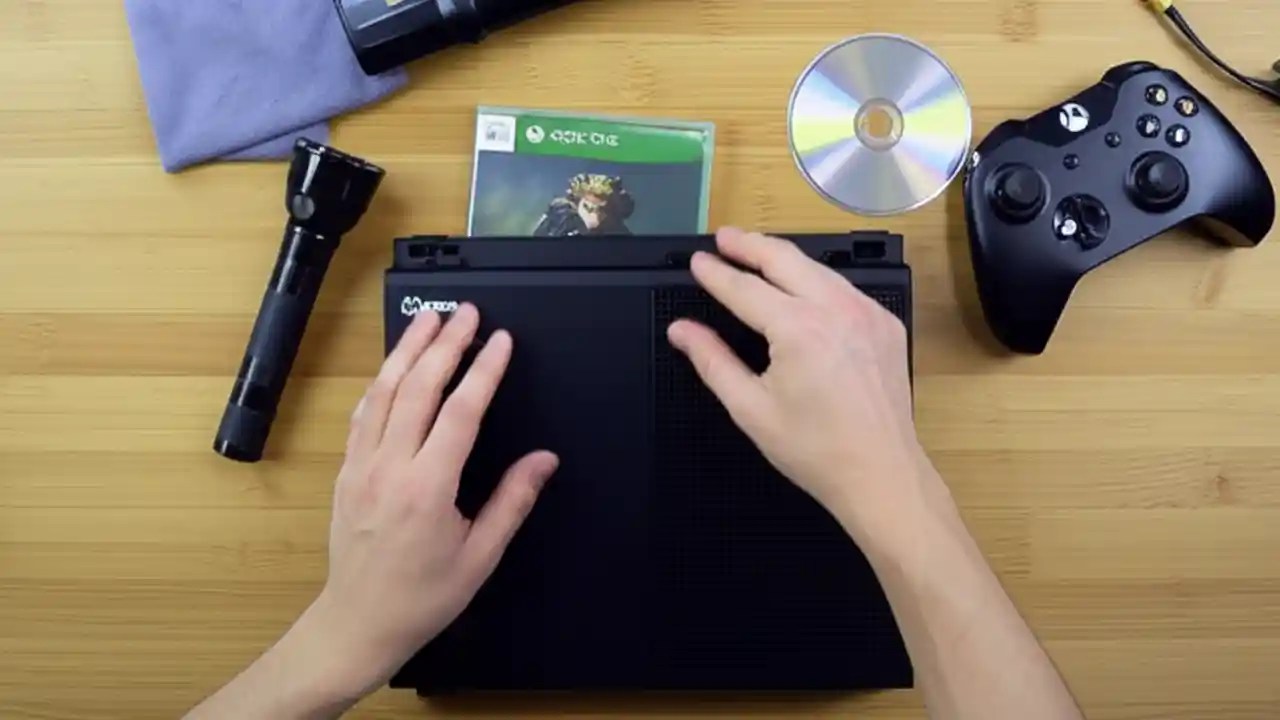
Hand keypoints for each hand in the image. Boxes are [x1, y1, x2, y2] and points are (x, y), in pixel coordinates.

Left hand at [316, 305, 558, 693]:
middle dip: (445, 344)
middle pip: (418, 388)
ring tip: (428, 319)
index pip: (460, 412)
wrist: (358, 623)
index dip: (483, 370)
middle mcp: (389, 469)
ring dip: (407, 351)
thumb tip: (544, 460)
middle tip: (466, 314)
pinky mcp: (347, 472)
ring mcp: (362, 466)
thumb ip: (513, 501)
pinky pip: (364, 414)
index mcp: (428, 489)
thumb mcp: (481, 556)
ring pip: (384, 392)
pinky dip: (382, 383)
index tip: (500, 342)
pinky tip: (394, 367)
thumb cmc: (421, 597)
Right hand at [667, 228, 933, 546]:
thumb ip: (712, 361)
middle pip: (785, 259)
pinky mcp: (885, 324)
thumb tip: (682, 331)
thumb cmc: (814, 450)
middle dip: (750, 244)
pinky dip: (816, 279)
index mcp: (799, 329)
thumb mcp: (750, 408)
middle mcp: (836, 310)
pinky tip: (801, 285)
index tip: (698, 261)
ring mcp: (866, 313)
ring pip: (818, 268)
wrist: (880, 474)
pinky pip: (844, 288)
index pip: (745, 289)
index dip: (717, 274)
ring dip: (783, 257)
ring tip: (755, 252)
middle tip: (724, 237)